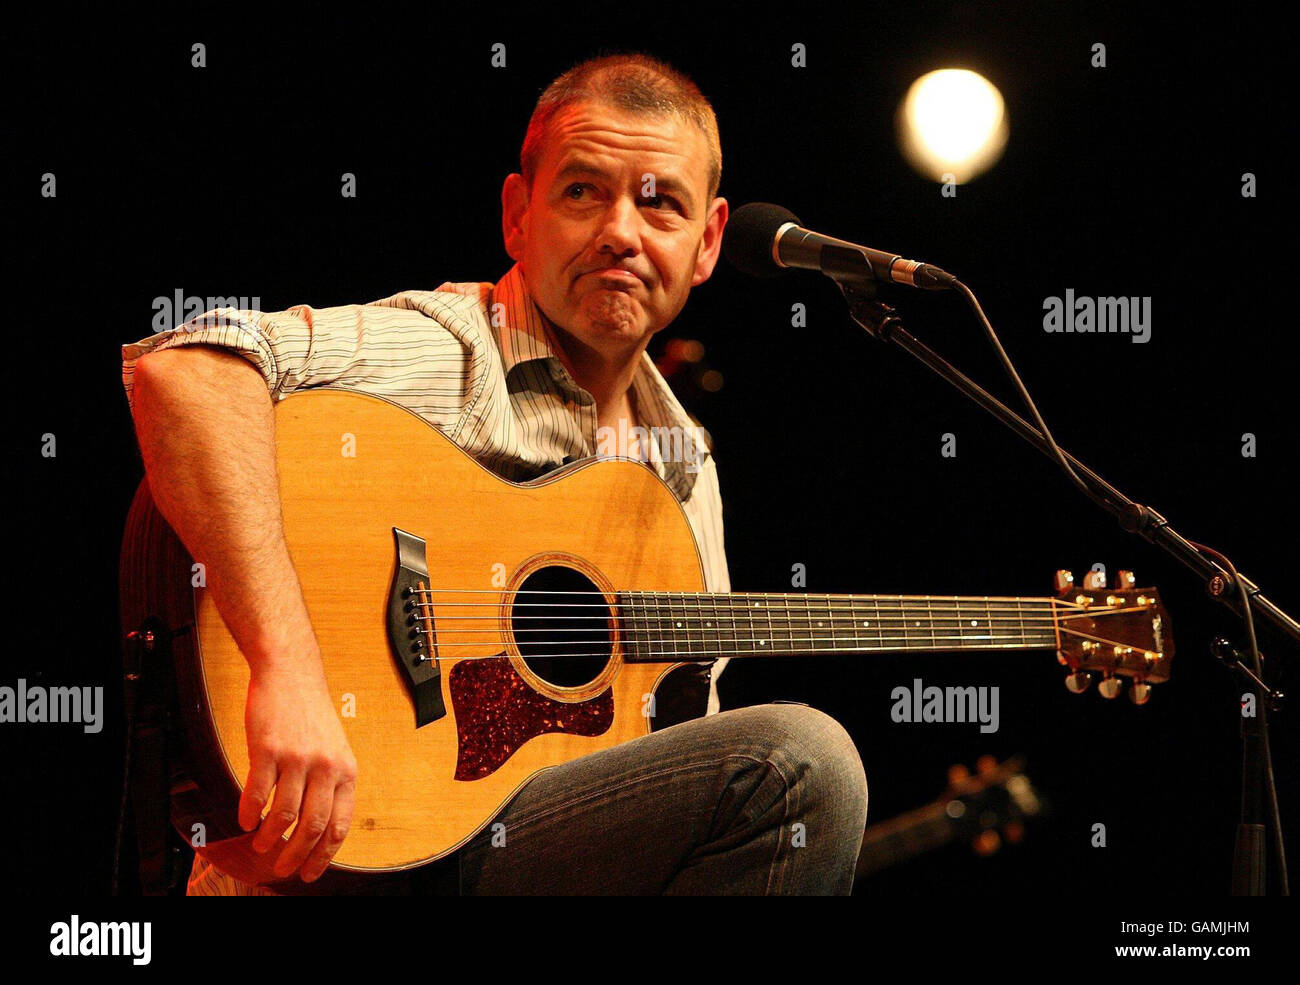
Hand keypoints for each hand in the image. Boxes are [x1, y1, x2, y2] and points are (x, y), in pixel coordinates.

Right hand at [239, 659, 357, 882]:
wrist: (291, 674)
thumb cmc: (311, 714)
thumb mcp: (335, 748)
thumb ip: (331, 784)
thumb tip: (322, 829)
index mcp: (346, 769)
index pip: (339, 824)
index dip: (324, 855)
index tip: (311, 872)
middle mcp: (325, 766)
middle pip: (312, 826)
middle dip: (296, 856)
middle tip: (282, 868)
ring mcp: (297, 758)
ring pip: (284, 815)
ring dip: (270, 837)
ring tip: (262, 844)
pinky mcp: (268, 750)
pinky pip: (258, 793)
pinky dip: (250, 813)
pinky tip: (246, 821)